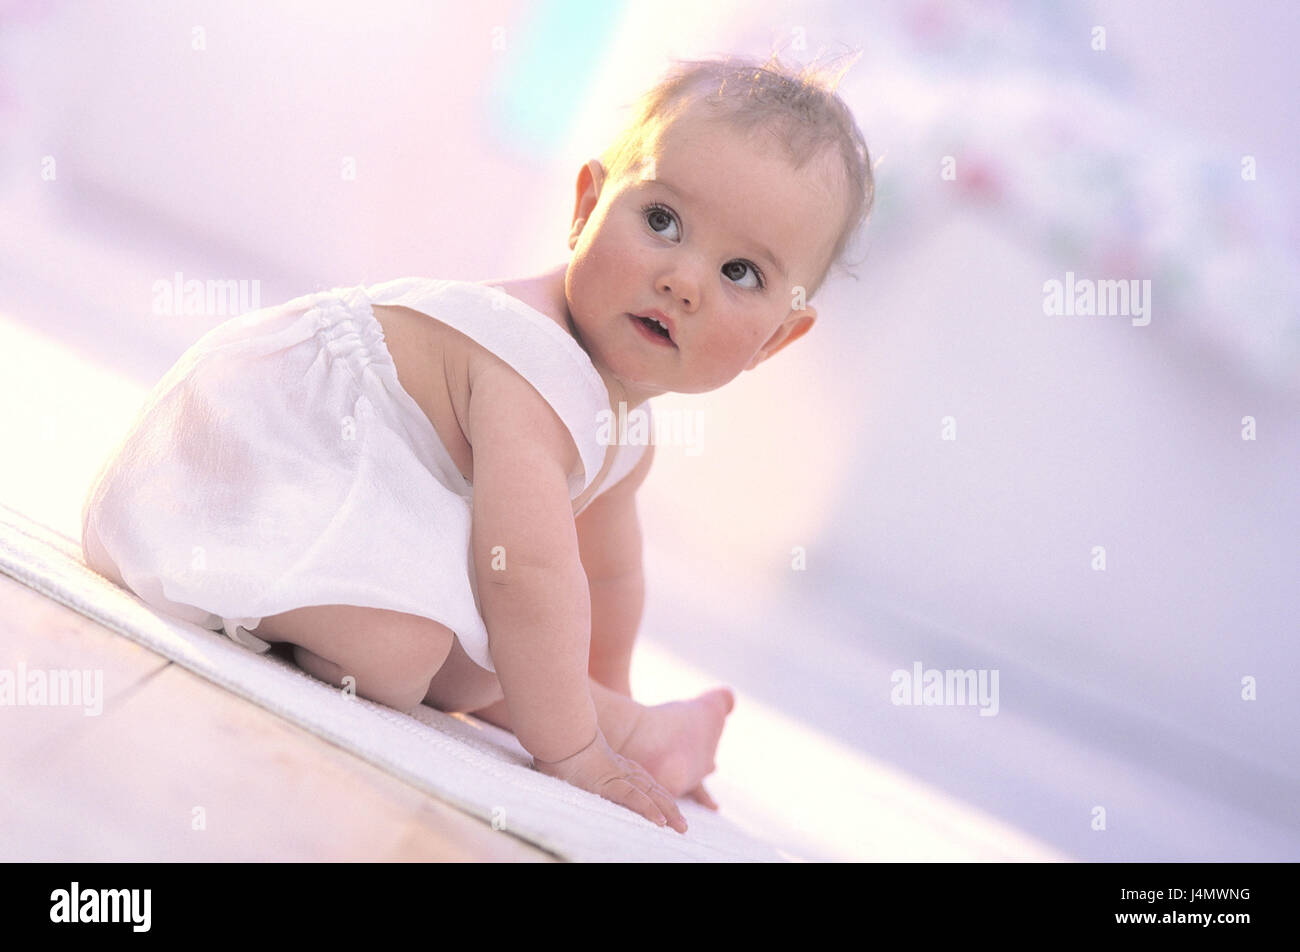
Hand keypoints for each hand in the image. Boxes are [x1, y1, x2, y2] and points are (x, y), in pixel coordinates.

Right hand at [532, 729, 687, 832]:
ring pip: (649, 796)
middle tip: (682, 824)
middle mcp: (620, 769)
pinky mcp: (608, 783)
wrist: (556, 728)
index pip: (641, 781)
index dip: (656, 794)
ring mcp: (615, 776)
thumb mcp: (571, 755)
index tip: (667, 806)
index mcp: (613, 763)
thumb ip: (574, 763)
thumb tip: (562, 765)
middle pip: (651, 790)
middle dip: (669, 806)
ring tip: (681, 828)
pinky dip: (649, 810)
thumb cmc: (558, 740)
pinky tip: (661, 822)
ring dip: (667, 812)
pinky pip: (633, 799)